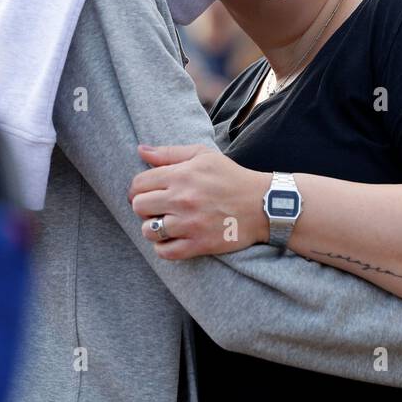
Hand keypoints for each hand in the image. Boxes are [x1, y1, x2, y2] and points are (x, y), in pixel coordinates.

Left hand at [129, 144, 270, 258]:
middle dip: (144, 208)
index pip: (138, 184)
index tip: (148, 193)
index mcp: (181, 175)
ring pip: (149, 231)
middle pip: (139, 207)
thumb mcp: (203, 156)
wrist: (263, 205)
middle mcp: (183, 199)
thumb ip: (169, 153)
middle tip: (157, 208)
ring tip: (165, 224)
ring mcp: (190, 224)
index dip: (138, 189)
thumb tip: (140, 149)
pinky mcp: (199, 245)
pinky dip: (163, 247)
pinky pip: (165, 252)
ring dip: (152, 228)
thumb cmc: (231, 177)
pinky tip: (172, 239)